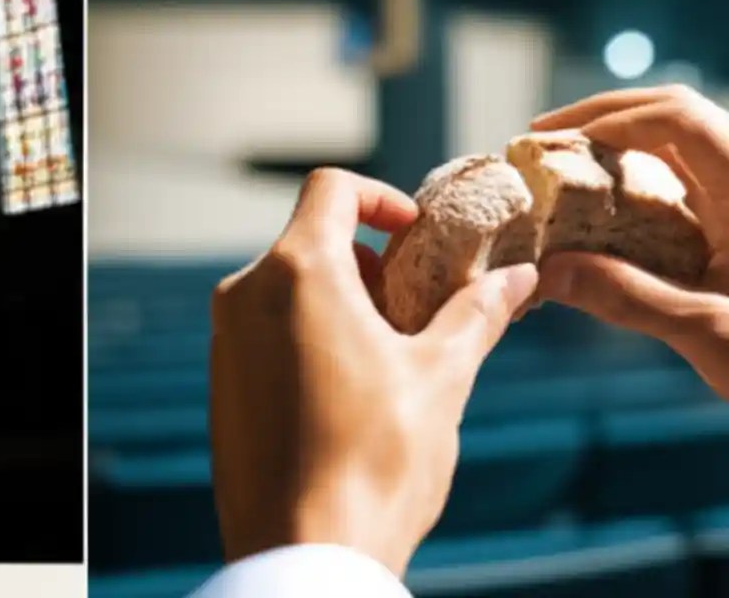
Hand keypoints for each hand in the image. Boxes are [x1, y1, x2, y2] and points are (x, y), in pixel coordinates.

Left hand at [209, 169, 536, 575]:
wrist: (303, 550)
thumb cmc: (373, 461)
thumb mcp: (441, 377)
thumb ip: (476, 314)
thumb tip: (517, 280)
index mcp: (297, 272)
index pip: (331, 189)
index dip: (381, 198)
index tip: (415, 236)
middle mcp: (246, 295)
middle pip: (311, 242)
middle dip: (369, 266)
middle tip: (416, 313)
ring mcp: (226, 342)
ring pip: (288, 292)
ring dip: (341, 306)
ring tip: (390, 362)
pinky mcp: (223, 385)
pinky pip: (266, 336)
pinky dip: (309, 340)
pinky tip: (349, 396)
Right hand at [532, 85, 728, 396]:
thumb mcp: (709, 333)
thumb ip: (628, 298)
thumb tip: (548, 272)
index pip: (679, 118)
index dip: (613, 117)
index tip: (555, 138)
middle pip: (678, 115)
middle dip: (607, 117)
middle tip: (544, 135)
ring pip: (679, 148)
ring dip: (619, 147)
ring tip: (563, 164)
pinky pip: (683, 185)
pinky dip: (636, 182)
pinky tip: (599, 209)